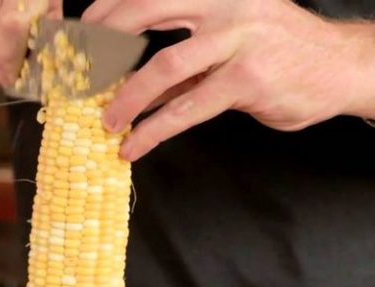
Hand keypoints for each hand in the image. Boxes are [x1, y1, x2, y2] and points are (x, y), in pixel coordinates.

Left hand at [83, 0, 374, 160]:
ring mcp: (238, 39)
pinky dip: (154, 129)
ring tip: (106, 121)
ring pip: (163, 66)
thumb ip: (179, 54)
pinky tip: (135, 144)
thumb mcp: (224, 39)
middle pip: (143, 11)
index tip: (76, 34)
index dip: (104, 11)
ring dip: (125, 96)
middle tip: (77, 73)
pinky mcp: (247, 80)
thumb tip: (123, 82)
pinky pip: (188, 108)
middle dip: (100, 41)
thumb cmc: (275, 51)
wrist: (338, 66)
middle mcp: (224, 4)